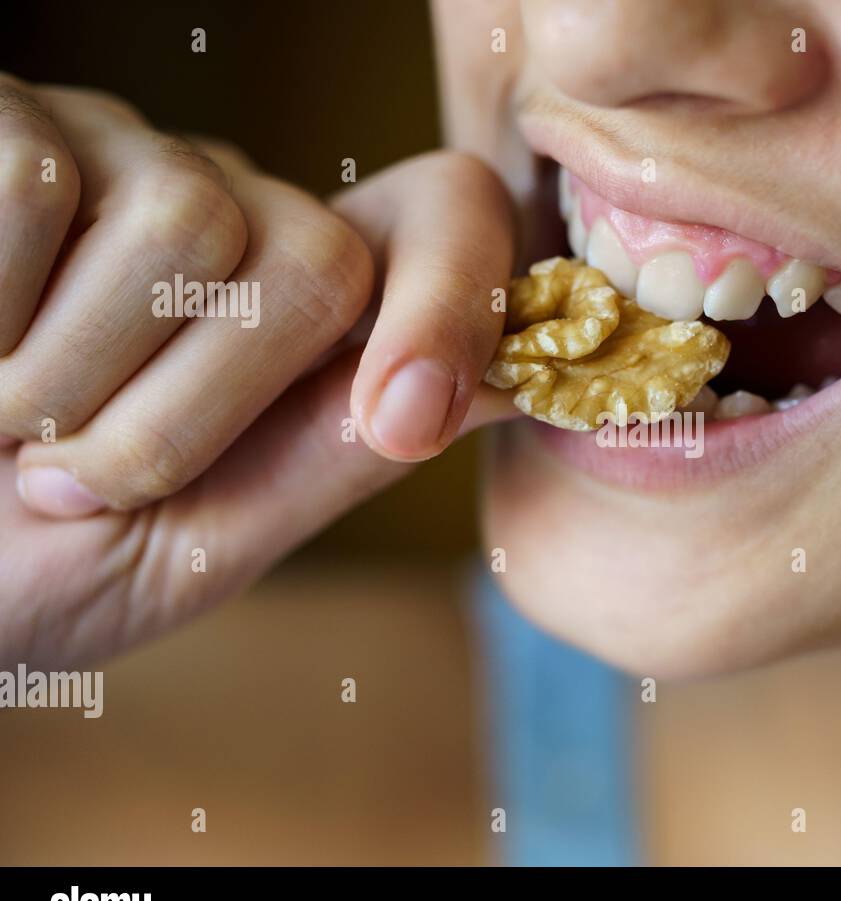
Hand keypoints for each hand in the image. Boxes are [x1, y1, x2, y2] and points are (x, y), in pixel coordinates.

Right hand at [0, 76, 516, 665]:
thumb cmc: (32, 563)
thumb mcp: (199, 543)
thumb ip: (336, 458)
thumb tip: (517, 389)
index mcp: (301, 305)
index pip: (450, 216)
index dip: (458, 300)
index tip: (408, 421)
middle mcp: (227, 209)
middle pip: (319, 259)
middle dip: (197, 413)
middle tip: (78, 483)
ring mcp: (115, 154)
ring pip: (186, 223)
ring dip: (74, 377)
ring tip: (3, 425)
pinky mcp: (8, 123)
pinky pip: (34, 185)